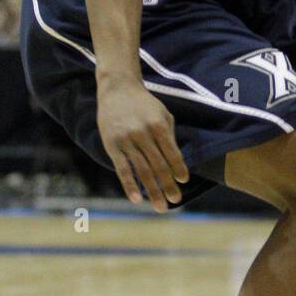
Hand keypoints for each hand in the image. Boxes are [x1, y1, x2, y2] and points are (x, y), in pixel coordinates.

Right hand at [96, 74, 188, 211]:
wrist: (117, 90)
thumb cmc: (145, 105)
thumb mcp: (163, 114)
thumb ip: (169, 137)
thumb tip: (177, 163)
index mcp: (158, 125)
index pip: (172, 153)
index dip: (179, 168)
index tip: (184, 181)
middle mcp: (142, 134)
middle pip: (158, 165)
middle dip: (168, 185)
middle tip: (175, 200)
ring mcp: (126, 141)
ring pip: (142, 171)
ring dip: (152, 190)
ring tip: (161, 206)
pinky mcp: (112, 146)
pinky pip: (122, 169)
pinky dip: (130, 185)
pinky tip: (137, 199)